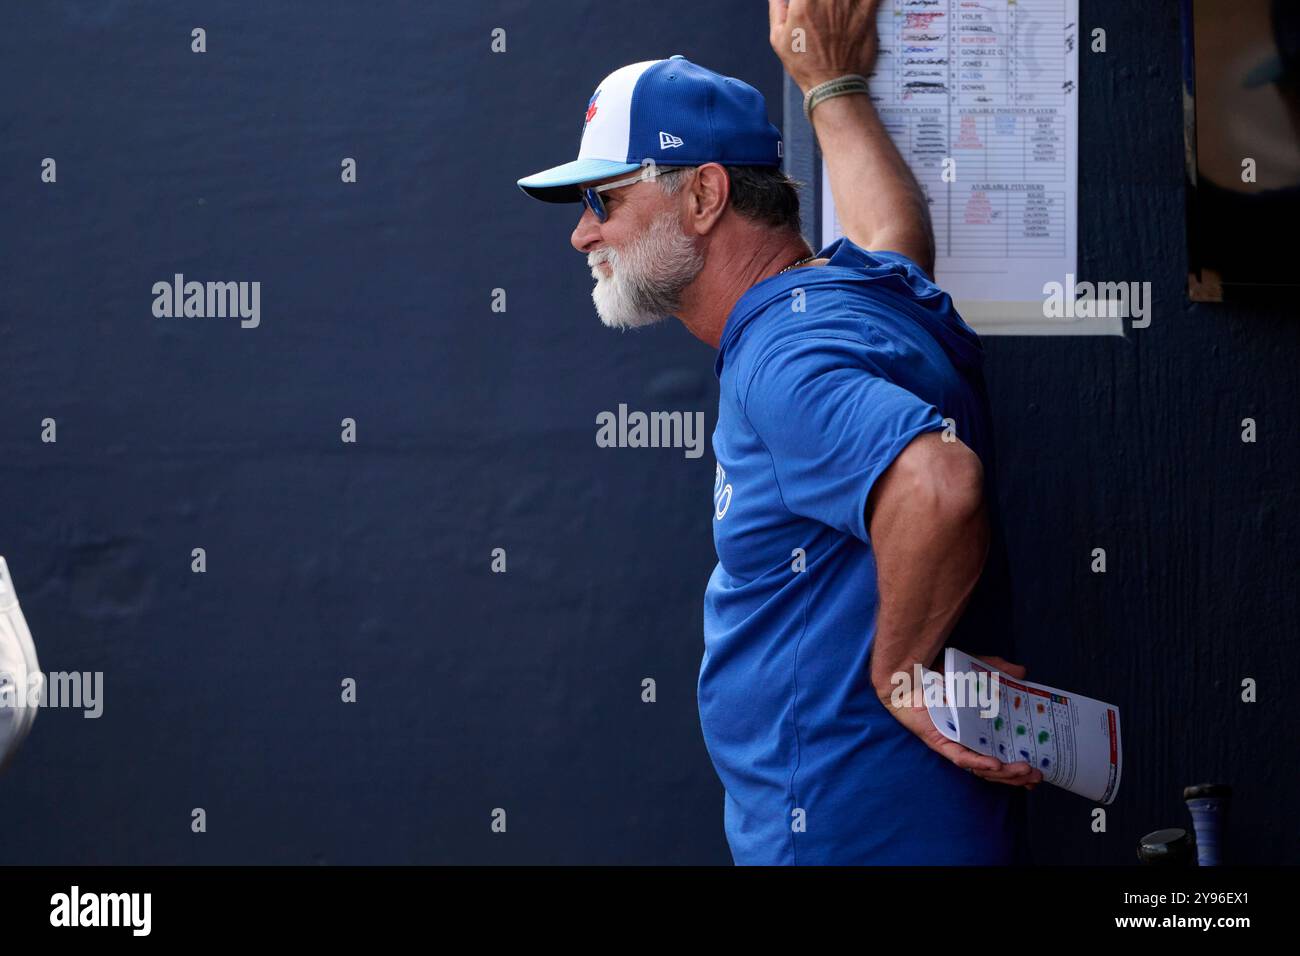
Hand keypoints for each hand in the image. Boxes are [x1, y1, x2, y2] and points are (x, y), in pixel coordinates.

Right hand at [768, 0, 887, 93]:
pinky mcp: (867, 11)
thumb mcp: (778, 38)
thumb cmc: (804, 63)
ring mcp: (850, 3)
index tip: (806, 3)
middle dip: (825, 0)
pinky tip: (855, 4)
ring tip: (836, 8)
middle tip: (821, 8)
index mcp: (804, 1)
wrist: (832, 84)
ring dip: (842, 0)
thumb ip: (777, 7)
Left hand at [876, 653, 1043, 789]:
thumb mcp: (973, 670)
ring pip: (981, 769)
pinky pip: (961, 757)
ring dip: (1005, 773)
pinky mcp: (940, 743)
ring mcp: (954, 744)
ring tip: (1025, 771)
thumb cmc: (936, 675)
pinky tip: (996, 765)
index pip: (1002, 753)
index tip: (1040, 768)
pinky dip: (979, 764)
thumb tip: (1022, 671)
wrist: (908, 674)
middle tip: (1037, 774)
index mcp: (977, 730)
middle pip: (995, 768)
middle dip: (1018, 774)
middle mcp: (967, 741)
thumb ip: (996, 670)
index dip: (1019, 764)